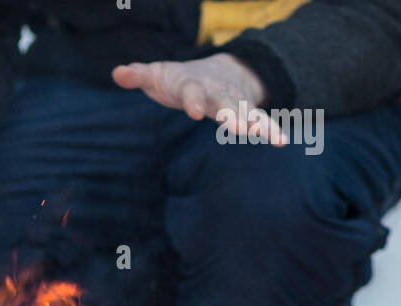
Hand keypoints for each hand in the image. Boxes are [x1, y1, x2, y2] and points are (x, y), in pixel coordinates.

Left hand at [113, 54, 286, 145]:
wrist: (213, 69)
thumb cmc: (177, 78)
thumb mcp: (157, 74)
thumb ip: (139, 75)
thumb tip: (117, 73)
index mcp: (193, 84)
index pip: (192, 91)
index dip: (193, 100)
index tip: (195, 112)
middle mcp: (217, 91)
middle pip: (225, 102)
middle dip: (232, 114)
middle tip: (239, 129)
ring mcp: (233, 101)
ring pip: (247, 112)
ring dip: (257, 124)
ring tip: (270, 136)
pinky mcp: (244, 113)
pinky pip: (259, 122)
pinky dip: (270, 129)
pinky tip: (282, 141)